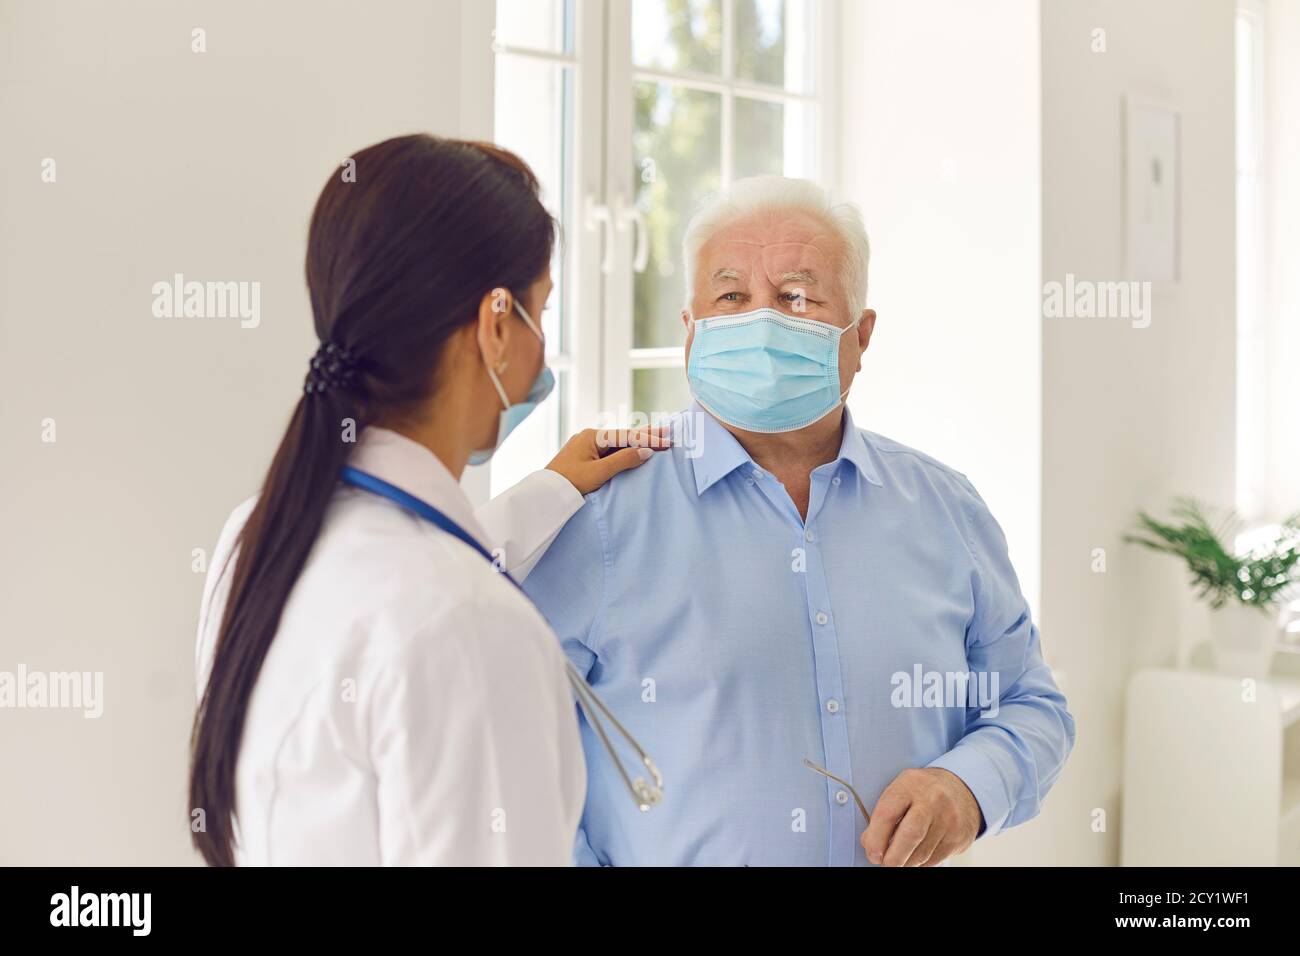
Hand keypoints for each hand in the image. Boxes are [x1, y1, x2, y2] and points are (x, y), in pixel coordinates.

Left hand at [546, 426, 671, 494]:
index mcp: (592, 436)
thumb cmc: (571, 483)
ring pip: (617, 443)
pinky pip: (609, 451)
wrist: (546, 495)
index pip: (627, 436)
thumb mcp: (599, 473)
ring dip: (636, 441)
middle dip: (646, 434)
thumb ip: (624, 460)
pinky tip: (634, 448)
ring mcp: (586, 446)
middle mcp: (589, 437)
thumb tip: (647, 452)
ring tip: (656, 434)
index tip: (667, 441)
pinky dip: (625, 450)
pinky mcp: (585, 457)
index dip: (648, 439)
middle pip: (623, 436)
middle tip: (668, 431)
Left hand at [861, 767, 981, 866]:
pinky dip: (921, 862)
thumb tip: (869, 843)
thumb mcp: (901, 791)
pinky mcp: (958, 837)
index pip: (888, 813)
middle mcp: (932, 800)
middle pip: (910, 834)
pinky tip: (915, 854)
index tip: (872, 853)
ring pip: (922, 852)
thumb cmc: (922, 792)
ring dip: (906, 862)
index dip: (876, 838)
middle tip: (885, 864)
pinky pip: (935, 859)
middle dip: (894, 857)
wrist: (960, 789)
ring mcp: (948, 819)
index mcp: (910, 785)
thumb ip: (883, 813)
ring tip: (899, 859)